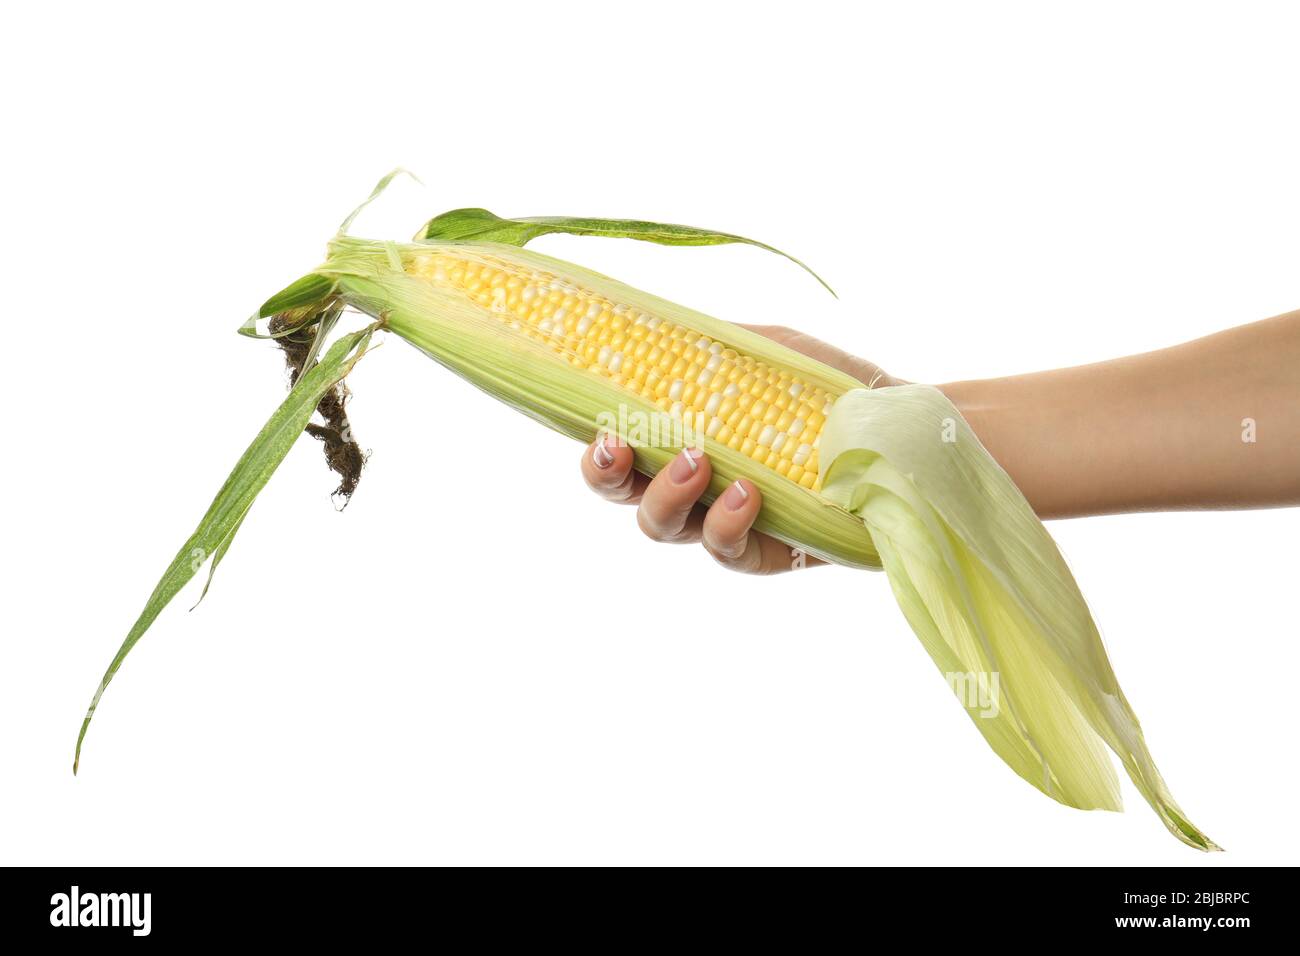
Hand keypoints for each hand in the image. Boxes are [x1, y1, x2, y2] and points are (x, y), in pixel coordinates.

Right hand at [579, 325, 897, 573]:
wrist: (903, 425)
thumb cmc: (830, 387)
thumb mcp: (768, 349)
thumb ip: (715, 342)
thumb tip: (658, 324)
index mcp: (682, 437)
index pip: (618, 449)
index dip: (594, 447)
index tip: (599, 427)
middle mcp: (695, 486)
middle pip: (625, 496)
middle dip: (606, 477)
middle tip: (617, 448)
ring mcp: (728, 522)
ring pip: (664, 528)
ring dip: (666, 496)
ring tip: (697, 460)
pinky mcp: (770, 551)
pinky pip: (728, 552)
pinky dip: (726, 525)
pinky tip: (746, 493)